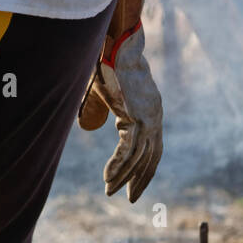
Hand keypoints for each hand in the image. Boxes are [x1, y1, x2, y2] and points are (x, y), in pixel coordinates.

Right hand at [77, 23, 162, 202]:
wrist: (117, 44)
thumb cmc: (109, 64)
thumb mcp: (104, 94)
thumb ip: (99, 112)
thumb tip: (87, 127)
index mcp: (151, 113)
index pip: (152, 148)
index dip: (144, 169)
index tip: (134, 184)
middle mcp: (155, 117)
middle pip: (150, 158)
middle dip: (139, 179)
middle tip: (128, 198)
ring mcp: (149, 118)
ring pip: (138, 158)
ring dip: (124, 177)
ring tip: (110, 191)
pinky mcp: (138, 117)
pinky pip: (129, 150)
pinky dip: (118, 166)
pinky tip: (108, 178)